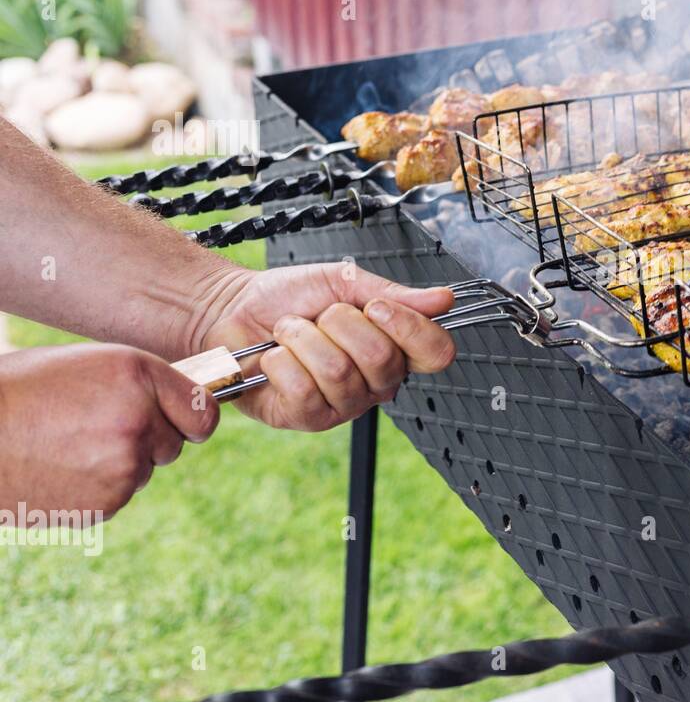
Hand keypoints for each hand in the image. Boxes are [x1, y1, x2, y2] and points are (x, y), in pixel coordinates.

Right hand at [0, 344, 218, 518]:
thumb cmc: (21, 392)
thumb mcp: (86, 365)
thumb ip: (138, 384)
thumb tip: (179, 405)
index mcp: (136, 374)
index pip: (203, 410)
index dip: (192, 419)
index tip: (185, 423)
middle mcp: (140, 418)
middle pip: (174, 443)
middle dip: (148, 440)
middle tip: (95, 428)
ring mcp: (125, 463)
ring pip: (143, 470)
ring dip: (118, 464)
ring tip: (65, 446)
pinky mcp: (107, 501)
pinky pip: (118, 494)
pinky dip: (96, 487)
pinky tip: (58, 469)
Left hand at [193, 262, 455, 430]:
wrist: (233, 307)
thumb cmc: (290, 296)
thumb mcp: (345, 282)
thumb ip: (395, 294)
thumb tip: (444, 299)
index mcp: (395, 349)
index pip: (436, 353)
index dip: (410, 329)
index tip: (375, 307)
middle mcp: (376, 383)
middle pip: (383, 360)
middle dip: (341, 324)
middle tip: (320, 317)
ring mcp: (343, 405)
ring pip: (340, 373)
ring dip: (304, 339)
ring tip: (290, 333)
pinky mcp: (306, 418)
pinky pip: (305, 390)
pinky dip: (281, 361)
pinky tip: (274, 357)